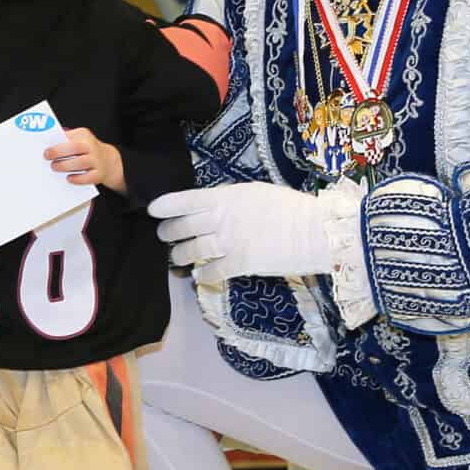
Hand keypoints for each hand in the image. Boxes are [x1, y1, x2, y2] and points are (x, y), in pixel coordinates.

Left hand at [45, 125, 122, 190]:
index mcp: (84, 135)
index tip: (45, 150)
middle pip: (75, 147)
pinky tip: (68, 178)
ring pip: (81, 162)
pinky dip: (78, 179)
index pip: (70, 137)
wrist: (108, 161)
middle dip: (59, 152)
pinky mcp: (99, 174)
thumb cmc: (86, 150)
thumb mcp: (77, 139)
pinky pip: (88, 177)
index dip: (57, 144)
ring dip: (65, 165)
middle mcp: (92, 146)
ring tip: (54, 167)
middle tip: (47, 157)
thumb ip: (64, 140)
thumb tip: (46, 145)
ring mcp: (97, 160)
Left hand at [147, 183, 335, 283]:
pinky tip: (200, 276)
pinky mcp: (239, 264)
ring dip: (180, 256)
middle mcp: (221, 219)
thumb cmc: (291, 208)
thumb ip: (231, 201)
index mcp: (226, 197)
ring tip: (176, 258)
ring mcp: (229, 243)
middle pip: (183, 227)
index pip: (186, 200)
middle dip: (168, 233)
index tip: (153, 210)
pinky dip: (203, 275)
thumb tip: (213, 208)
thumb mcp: (256, 193)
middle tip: (164, 236)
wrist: (316, 231)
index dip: (166, 205)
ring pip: (191, 251)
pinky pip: (211, 272)